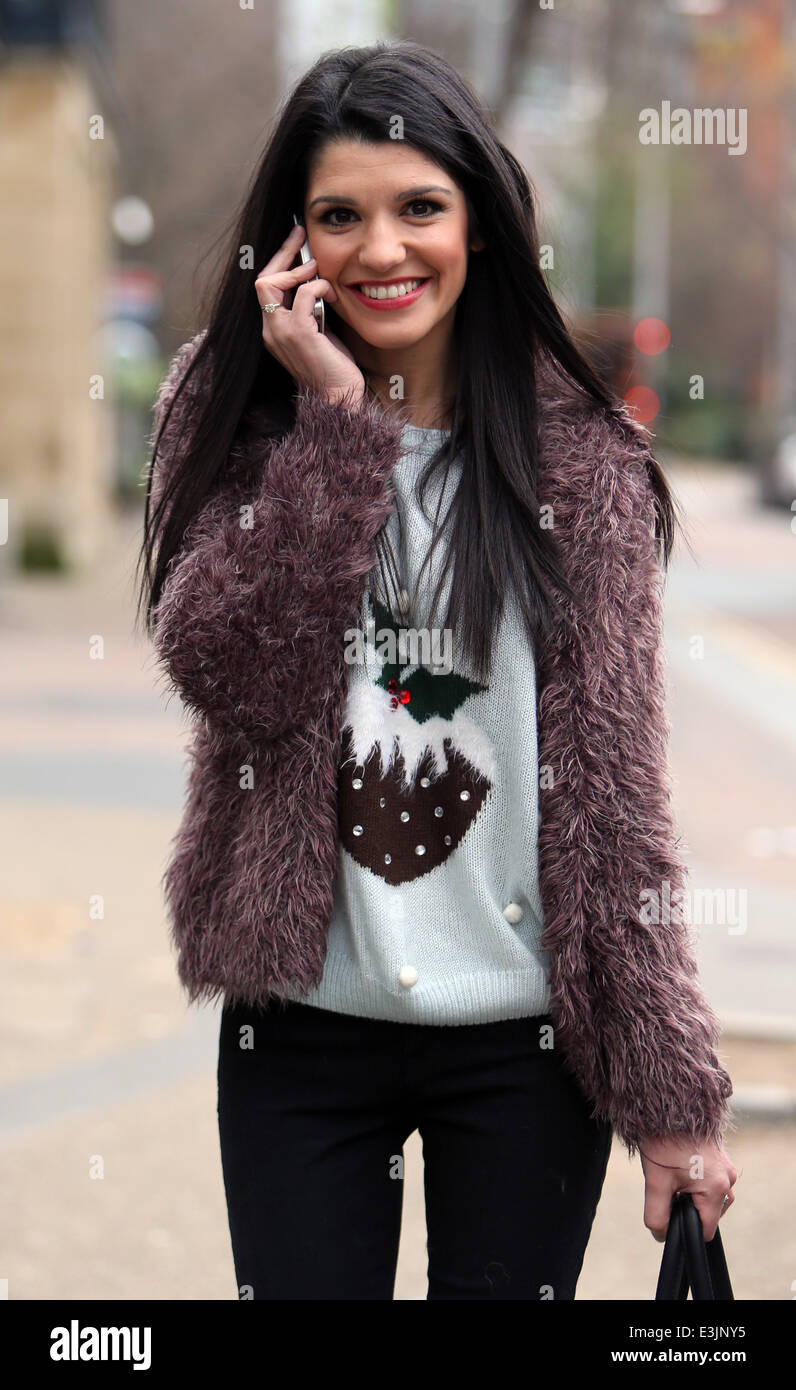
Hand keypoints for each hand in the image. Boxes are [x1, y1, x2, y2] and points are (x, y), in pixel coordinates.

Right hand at [255, 223, 365, 407]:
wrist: (339, 398)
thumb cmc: (333, 368)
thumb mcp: (318, 332)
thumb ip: (311, 310)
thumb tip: (317, 282)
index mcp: (272, 330)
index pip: (265, 288)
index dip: (278, 262)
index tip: (295, 242)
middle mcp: (270, 330)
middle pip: (262, 280)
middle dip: (282, 252)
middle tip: (300, 234)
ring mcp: (281, 332)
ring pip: (273, 283)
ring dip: (300, 270)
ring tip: (320, 271)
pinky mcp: (299, 332)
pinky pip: (305, 293)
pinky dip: (320, 287)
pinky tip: (334, 295)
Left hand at [639, 1134, 737, 1243]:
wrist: (668, 1104)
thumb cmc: (663, 1141)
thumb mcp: (655, 1182)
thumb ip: (657, 1215)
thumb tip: (661, 1235)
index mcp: (717, 1188)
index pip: (705, 1230)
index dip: (685, 1228)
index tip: (669, 1210)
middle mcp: (728, 1179)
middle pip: (708, 1214)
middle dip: (688, 1208)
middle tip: (668, 1186)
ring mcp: (727, 1167)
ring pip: (709, 1197)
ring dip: (691, 1194)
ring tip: (673, 1173)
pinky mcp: (721, 1158)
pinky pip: (710, 1181)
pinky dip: (695, 1181)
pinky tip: (680, 1166)